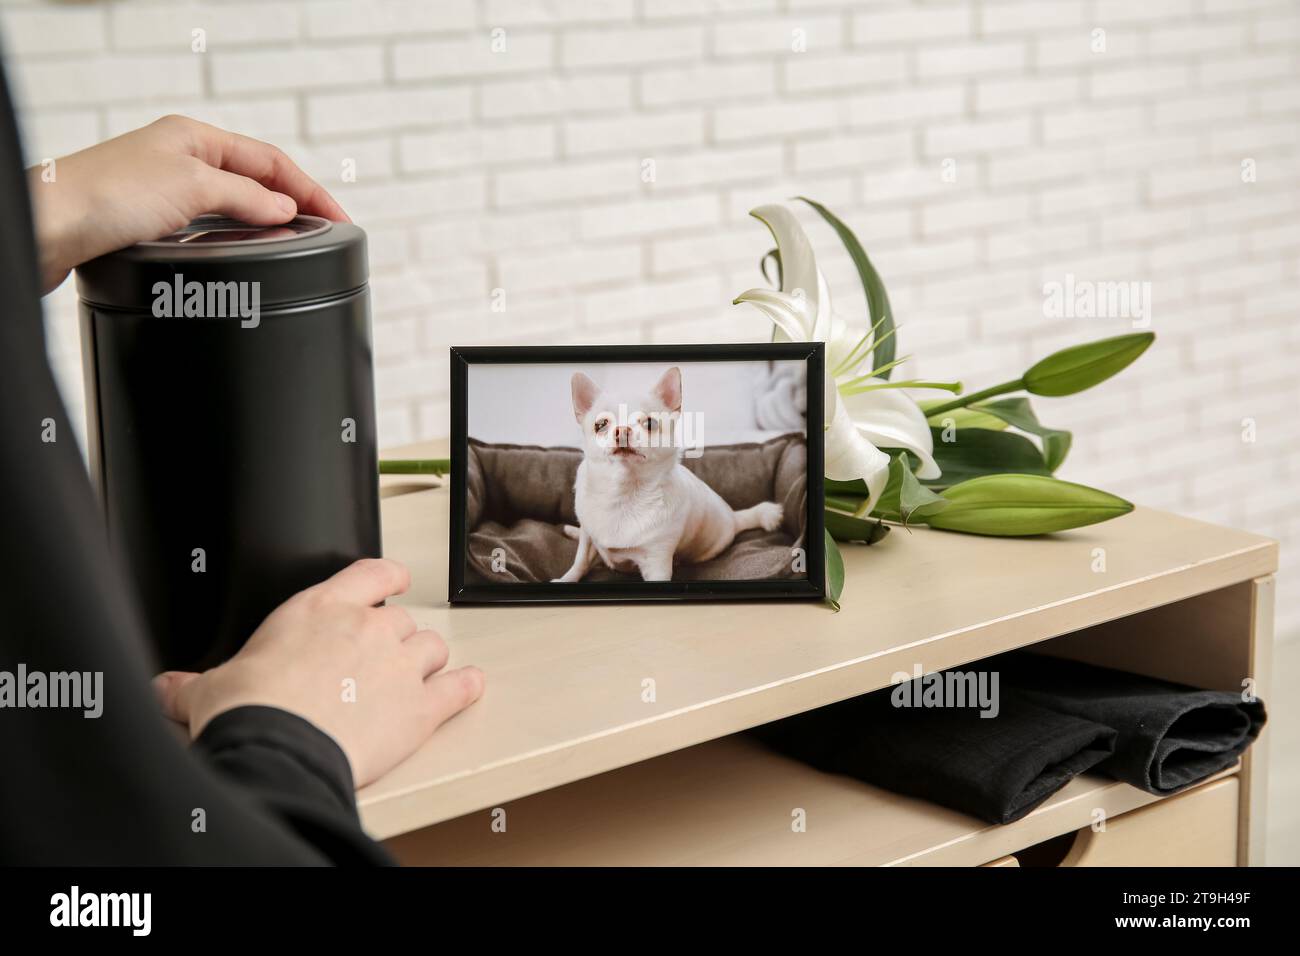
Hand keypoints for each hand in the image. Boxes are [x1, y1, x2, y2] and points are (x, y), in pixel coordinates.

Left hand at [26, 114, 349, 293]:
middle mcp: (180, 161)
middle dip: (294, 205)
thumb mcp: (192, 186)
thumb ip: (245, 197)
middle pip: (255, 182)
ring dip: (265, 224)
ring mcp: (165, 193)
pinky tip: (244, 255)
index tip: (341, 220)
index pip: (271, 161)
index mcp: (194, 138)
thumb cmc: (103, 196)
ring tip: (294, 246)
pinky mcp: (150, 225)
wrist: (48, 229)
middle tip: (326, 234)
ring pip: (233, 207)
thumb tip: (284, 209)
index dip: (311, 191)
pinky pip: (209, 229)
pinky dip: (236, 239)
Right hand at [153, 559, 483, 788]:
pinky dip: (466, 687)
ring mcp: (399, 665)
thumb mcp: (209, 690)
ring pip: (431, 648)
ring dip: (426, 660)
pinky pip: (457, 687)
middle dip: (394, 637)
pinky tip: (469, 686)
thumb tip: (164, 688)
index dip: (387, 576)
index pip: (370, 574)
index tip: (393, 581)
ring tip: (415, 676)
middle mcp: (367, 629)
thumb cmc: (250, 713)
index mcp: (319, 610)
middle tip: (381, 659)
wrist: (281, 750)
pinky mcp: (421, 706)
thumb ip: (190, 685)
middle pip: (400, 619)